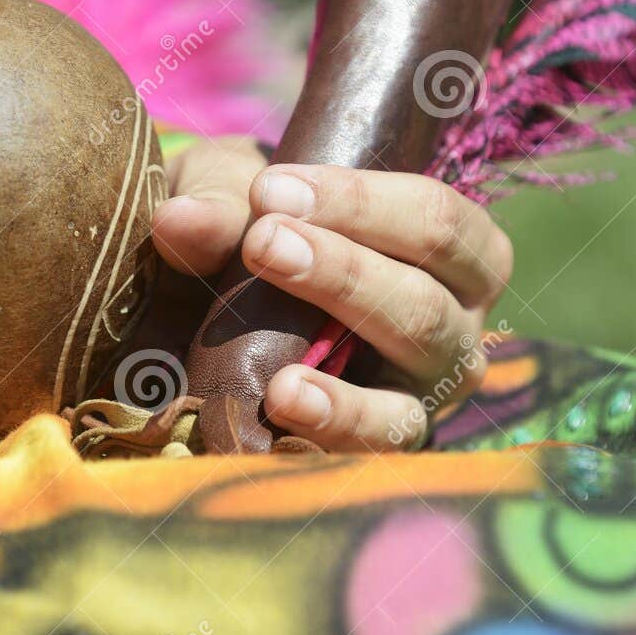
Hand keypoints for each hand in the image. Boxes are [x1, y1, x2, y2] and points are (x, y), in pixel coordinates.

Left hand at [148, 136, 512, 449]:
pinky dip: (338, 417)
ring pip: (415, 366)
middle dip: (344, 267)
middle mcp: (456, 323)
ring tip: (282, 320)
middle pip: (428, 295)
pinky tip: (285, 398)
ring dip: (345, 346)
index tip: (271, 191)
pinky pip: (382, 437)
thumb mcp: (232, 203)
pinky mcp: (386, 443)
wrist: (216, 316)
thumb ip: (215, 206)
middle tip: (261, 241)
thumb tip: (179, 221)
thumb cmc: (256, 235)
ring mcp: (426, 390)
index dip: (360, 202)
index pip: (437, 220)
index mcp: (451, 251)